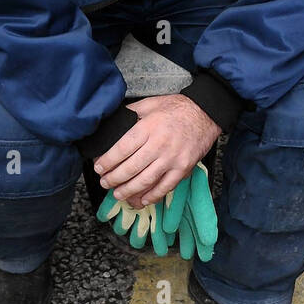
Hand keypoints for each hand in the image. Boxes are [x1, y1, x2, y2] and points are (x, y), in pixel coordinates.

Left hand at [94, 95, 220, 208]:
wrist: (206, 113)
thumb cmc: (176, 108)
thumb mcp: (151, 103)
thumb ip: (131, 113)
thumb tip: (113, 123)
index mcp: (149, 127)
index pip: (123, 148)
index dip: (108, 160)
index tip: (98, 167)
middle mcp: (159, 144)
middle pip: (131, 167)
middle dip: (114, 178)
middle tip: (104, 182)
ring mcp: (172, 159)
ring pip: (146, 180)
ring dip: (128, 190)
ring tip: (117, 193)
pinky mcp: (183, 169)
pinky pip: (165, 187)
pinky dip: (152, 196)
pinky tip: (141, 200)